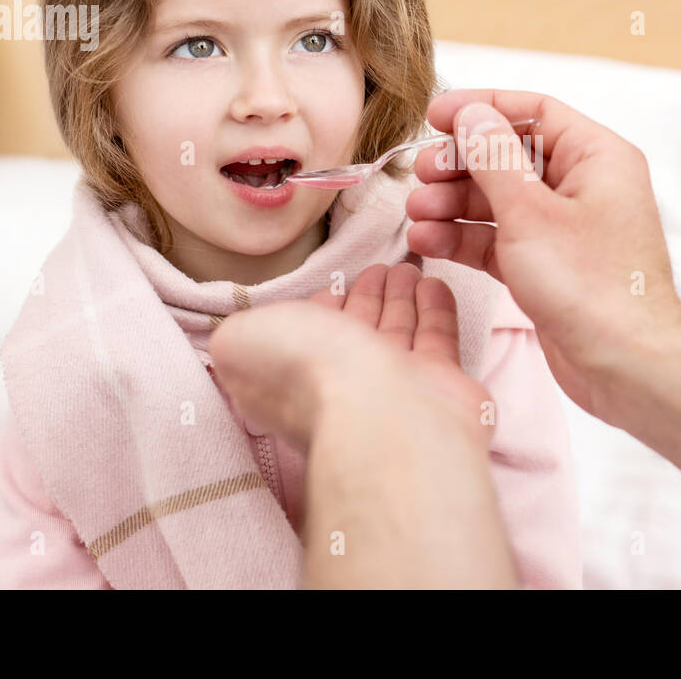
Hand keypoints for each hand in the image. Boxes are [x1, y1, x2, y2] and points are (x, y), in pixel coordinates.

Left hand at [208, 262, 492, 452]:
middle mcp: (344, 387)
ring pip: (398, 333)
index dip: (322, 309)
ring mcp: (396, 388)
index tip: (335, 284)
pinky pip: (438, 338)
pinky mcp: (441, 386)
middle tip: (382, 267)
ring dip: (402, 298)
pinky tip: (434, 284)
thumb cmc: (307, 373)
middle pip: (358, 332)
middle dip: (368, 297)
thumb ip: (239, 331)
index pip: (311, 337)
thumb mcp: (241, 340)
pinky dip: (435, 309)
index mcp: (294, 380)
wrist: (382, 414)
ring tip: (408, 268)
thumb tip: (240, 336)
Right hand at [406, 90, 680, 420]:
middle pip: (508, 155)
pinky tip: (428, 241)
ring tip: (417, 214)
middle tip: (421, 175)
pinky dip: (463, 238)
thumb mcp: (530, 212)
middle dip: (459, 164)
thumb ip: (493, 157)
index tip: (435, 116)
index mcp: (596, 157)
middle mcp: (583, 187)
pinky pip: (497, 239)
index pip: (534, 112)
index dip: (481, 108)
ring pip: (497, 200)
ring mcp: (563, 229)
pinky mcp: (547, 267)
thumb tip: (472, 114)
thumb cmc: (592, 286)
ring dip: (452, 204)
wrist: (626, 365)